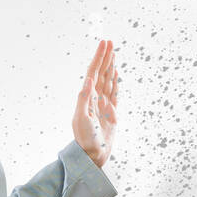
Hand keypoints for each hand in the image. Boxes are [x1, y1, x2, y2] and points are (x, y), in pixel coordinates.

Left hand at [72, 38, 118, 167]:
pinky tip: (115, 73)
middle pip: (101, 72)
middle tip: (109, 42)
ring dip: (109, 66)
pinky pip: (114, 92)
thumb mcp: (82, 118)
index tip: (104, 44)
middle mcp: (94, 98)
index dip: (99, 57)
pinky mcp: (111, 112)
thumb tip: (89, 80)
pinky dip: (115, 81)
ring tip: (112, 53)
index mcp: (87, 97)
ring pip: (107, 80)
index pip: (93, 72)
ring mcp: (103, 104)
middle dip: (105, 57)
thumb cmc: (85, 138)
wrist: (92, 154)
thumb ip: (84, 99)